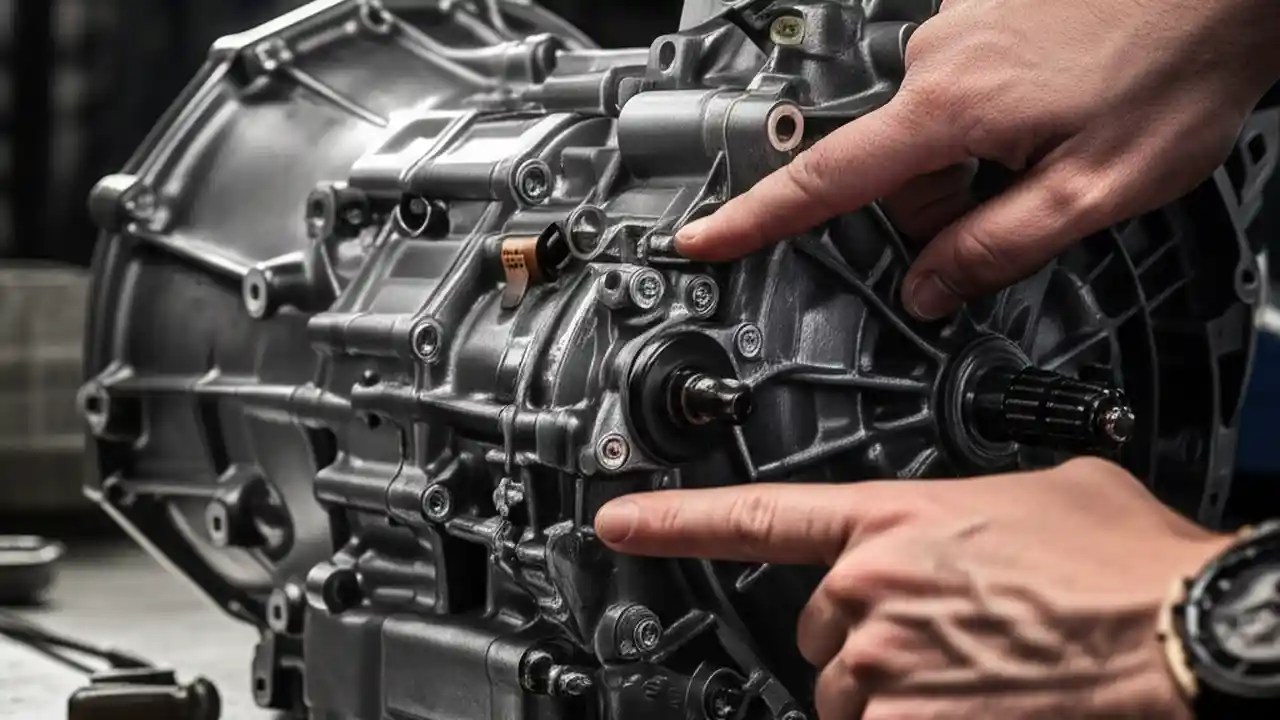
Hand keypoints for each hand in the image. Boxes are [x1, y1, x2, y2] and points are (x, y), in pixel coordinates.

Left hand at [594, 458, 1231, 718]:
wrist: (1172, 628)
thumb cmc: (1119, 563)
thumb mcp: (1037, 489)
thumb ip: (968, 501)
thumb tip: (966, 519)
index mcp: (893, 519)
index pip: (755, 517)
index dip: (673, 521)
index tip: (619, 523)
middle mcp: (873, 589)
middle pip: (818, 627)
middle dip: (858, 636)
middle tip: (933, 633)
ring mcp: (887, 663)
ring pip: (844, 692)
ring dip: (885, 690)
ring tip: (962, 671)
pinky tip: (966, 699)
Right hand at [676, 0, 1279, 319]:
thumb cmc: (1183, 59)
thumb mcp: (1096, 190)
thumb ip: (998, 250)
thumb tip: (932, 290)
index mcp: (951, 108)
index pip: (825, 183)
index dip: (755, 220)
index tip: (702, 238)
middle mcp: (939, 57)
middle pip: (896, 169)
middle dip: (945, 205)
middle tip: (1030, 201)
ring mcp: (961, 24)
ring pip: (936, 131)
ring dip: (981, 158)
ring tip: (1064, 141)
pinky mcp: (988, 9)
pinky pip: (965, 86)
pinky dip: (1000, 114)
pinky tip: (1064, 102)